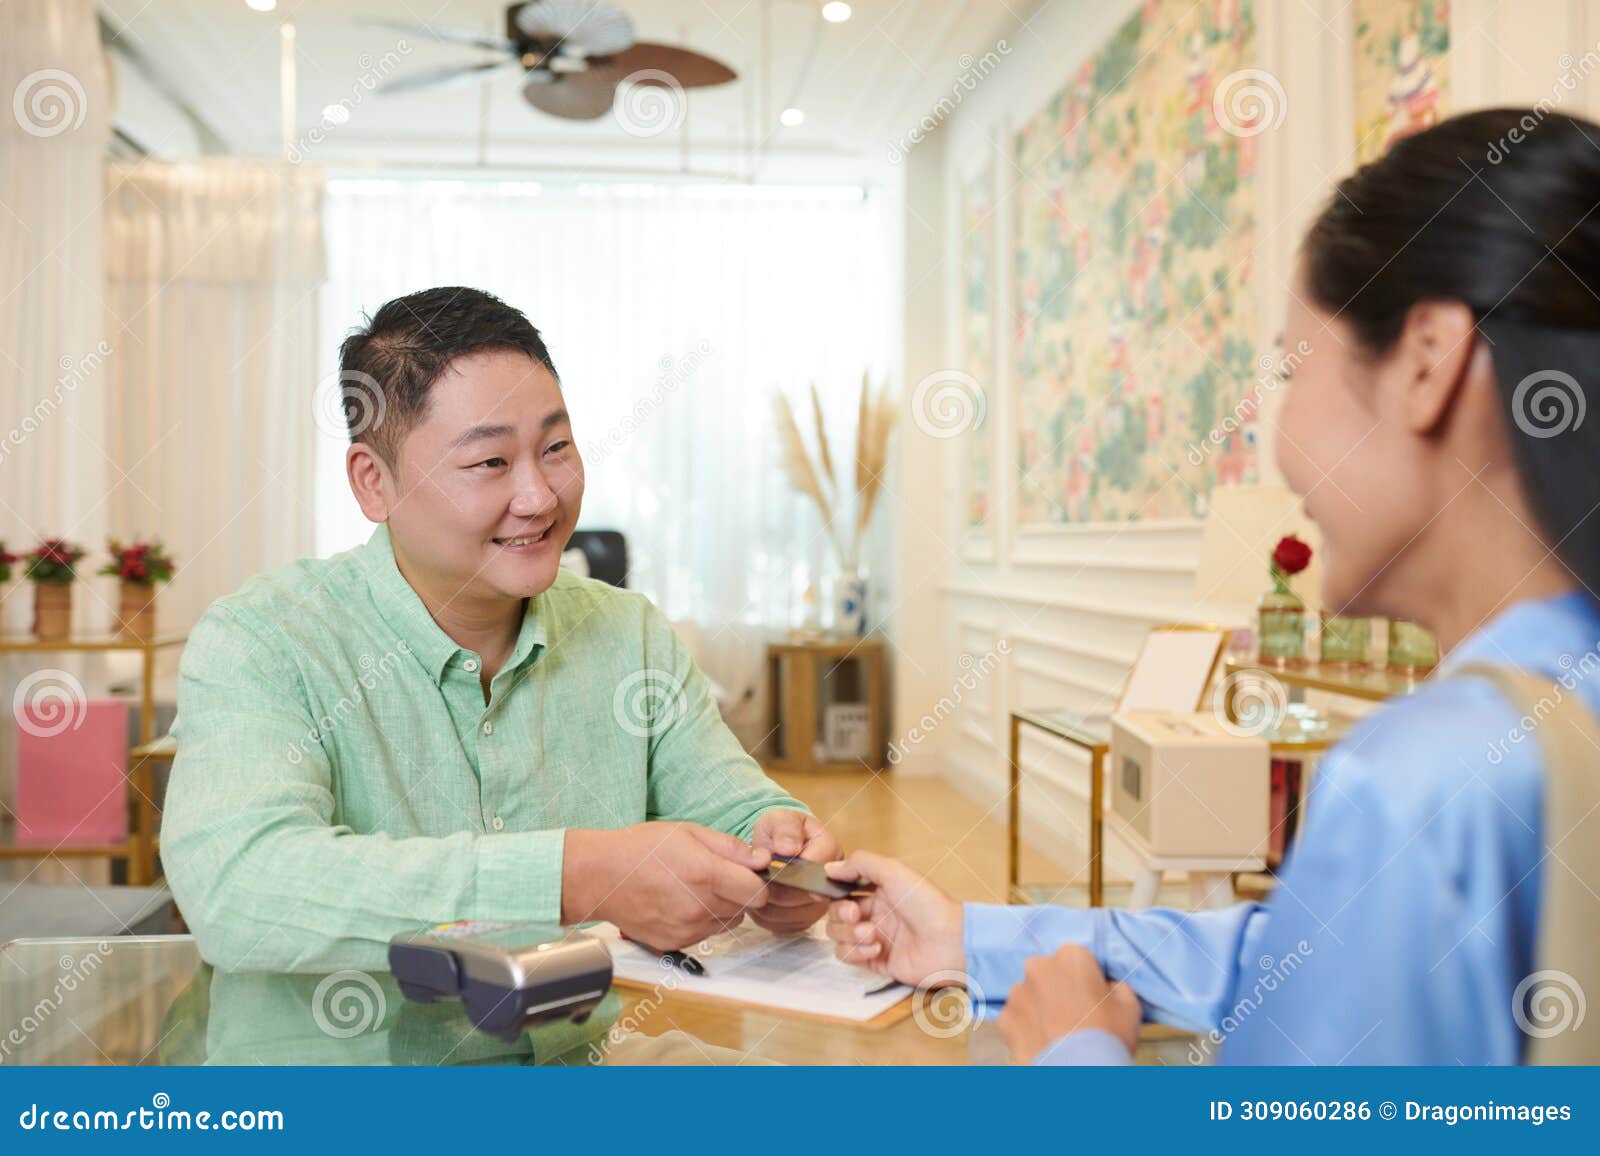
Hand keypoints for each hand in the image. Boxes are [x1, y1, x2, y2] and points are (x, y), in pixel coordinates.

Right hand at [561, 822, 771, 950]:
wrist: (601, 877)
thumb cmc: (642, 849)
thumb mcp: (689, 832)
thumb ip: (731, 848)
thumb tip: (763, 860)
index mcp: (706, 875)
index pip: (759, 893)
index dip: (759, 881)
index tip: (750, 872)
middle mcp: (699, 907)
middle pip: (745, 908)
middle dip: (740, 893)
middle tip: (718, 875)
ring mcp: (687, 929)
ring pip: (727, 923)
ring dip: (723, 907)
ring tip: (696, 887)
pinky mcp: (675, 943)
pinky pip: (705, 933)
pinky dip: (703, 920)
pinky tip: (682, 902)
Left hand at [748, 810, 840, 933]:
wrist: (774, 847)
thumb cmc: (779, 832)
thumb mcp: (779, 820)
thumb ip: (785, 830)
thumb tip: (790, 849)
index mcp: (831, 848)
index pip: (816, 869)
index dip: (792, 873)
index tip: (772, 870)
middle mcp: (833, 878)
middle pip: (807, 897)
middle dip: (779, 891)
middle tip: (759, 881)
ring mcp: (822, 902)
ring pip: (796, 915)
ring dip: (771, 906)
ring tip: (759, 889)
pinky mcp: (807, 918)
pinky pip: (788, 926)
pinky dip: (769, 918)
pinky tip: (761, 902)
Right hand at [822, 852, 963, 986]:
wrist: (950, 942)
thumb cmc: (927, 903)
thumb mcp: (894, 872)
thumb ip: (860, 864)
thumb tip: (829, 869)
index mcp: (879, 892)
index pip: (843, 891)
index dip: (832, 892)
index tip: (825, 891)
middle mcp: (875, 914)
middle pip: (836, 915)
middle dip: (842, 916)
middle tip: (857, 916)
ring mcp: (875, 939)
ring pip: (839, 937)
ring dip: (850, 936)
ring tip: (873, 936)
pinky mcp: (877, 962)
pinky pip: (849, 957)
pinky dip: (857, 953)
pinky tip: (877, 949)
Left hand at [996, 945, 1140, 1063]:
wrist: (1079, 1073)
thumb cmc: (1109, 1035)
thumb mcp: (1129, 1004)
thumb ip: (1113, 986)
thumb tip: (1103, 988)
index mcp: (1070, 956)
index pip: (1078, 959)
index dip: (1086, 980)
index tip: (1091, 1000)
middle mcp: (1038, 966)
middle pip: (1049, 973)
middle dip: (1058, 989)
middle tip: (1073, 1017)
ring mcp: (1018, 992)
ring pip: (1030, 995)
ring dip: (1040, 1008)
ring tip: (1056, 1034)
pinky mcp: (1005, 1018)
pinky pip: (1017, 1018)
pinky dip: (1026, 1028)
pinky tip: (1042, 1044)